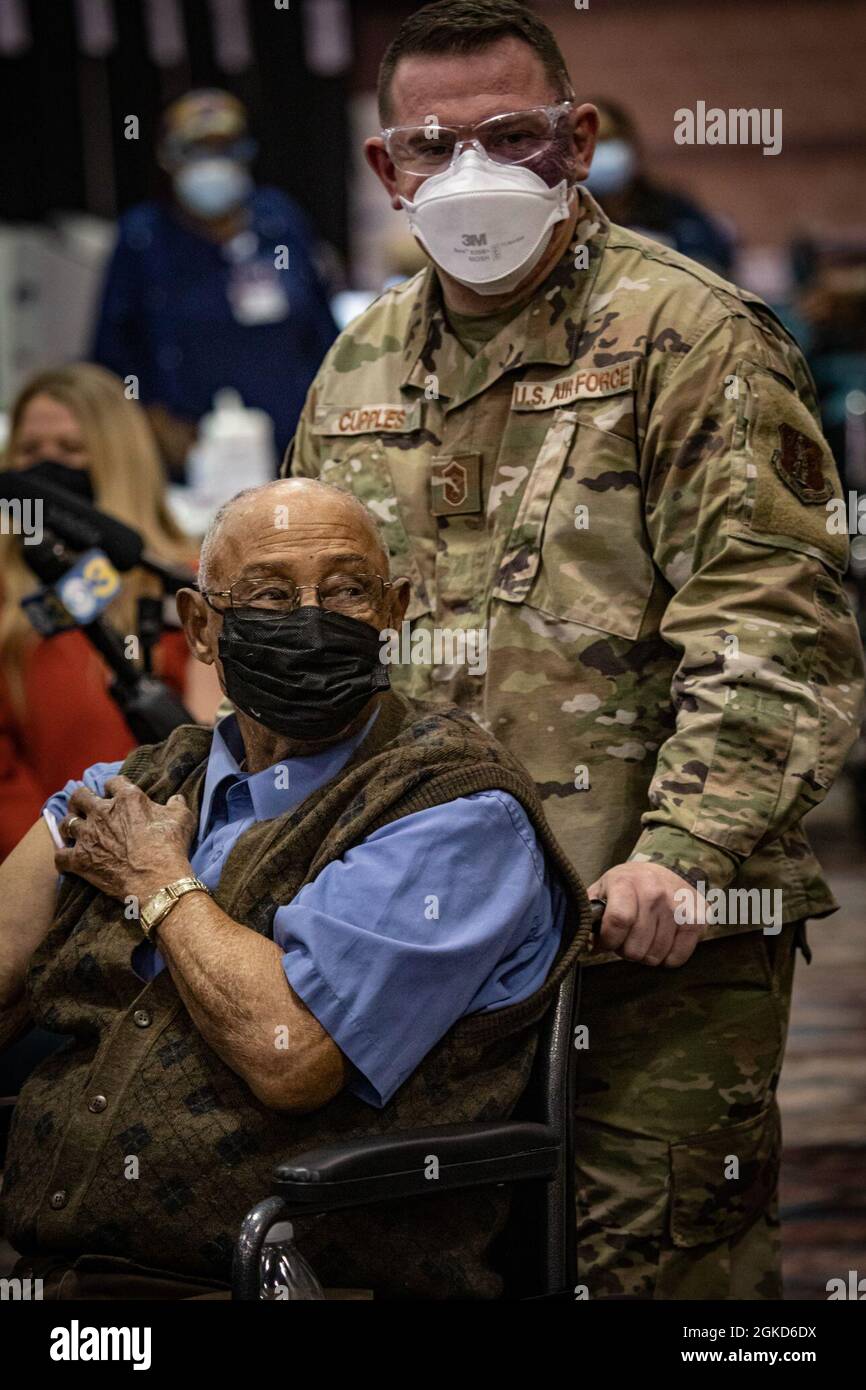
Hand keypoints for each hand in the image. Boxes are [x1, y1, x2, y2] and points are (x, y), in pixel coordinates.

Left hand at [56, 776, 195, 902]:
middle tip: (84, 806)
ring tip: (73, 830)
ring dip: (68, 825)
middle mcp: (102, 812)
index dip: (113, 786)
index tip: (115, 792)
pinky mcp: (80, 860)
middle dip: (80, 799)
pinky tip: (68, 859)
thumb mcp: (183, 819)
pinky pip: (60, 857)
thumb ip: (177, 804)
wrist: (158, 882)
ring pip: (65, 823)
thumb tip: (177, 798)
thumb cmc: (171, 848)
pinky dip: (63, 858)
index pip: (113, 782)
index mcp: (127, 799)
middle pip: (79, 796)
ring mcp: (88, 836)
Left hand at [587, 862, 703, 966]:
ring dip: (646, 954)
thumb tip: (586, 946)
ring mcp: (679, 906)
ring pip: (655, 956)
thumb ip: (590, 915)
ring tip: (644, 938)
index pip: (618, 921)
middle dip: (626, 950)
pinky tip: (662, 942)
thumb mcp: (603, 889)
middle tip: (627, 939)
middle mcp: (655, 892)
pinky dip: (667, 958)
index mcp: (626, 882)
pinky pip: (677, 958)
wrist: (666, 870)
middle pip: (635, 946)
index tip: (606, 942)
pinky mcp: (697, 919)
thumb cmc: (629, 885)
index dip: (608, 941)